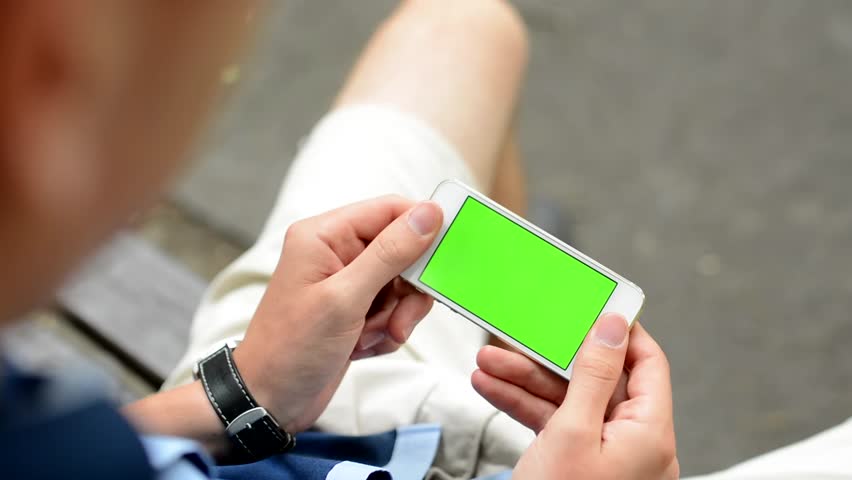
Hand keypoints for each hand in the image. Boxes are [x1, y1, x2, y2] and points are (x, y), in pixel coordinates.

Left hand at [234, 195, 442, 432]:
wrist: (269, 401)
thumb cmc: (292, 349)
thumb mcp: (345, 299)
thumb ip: (390, 253)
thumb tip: (429, 213)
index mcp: (325, 235)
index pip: (389, 210)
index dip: (422, 228)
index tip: (446, 254)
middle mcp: (335, 252)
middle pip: (402, 250)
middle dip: (407, 289)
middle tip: (400, 318)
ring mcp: (346, 282)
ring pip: (401, 285)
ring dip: (397, 316)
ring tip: (373, 338)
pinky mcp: (354, 310)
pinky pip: (393, 310)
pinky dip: (386, 331)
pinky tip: (362, 348)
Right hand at [472, 314, 678, 478]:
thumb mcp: (573, 432)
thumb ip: (593, 376)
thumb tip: (613, 327)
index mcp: (648, 433)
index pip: (646, 363)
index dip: (620, 331)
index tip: (592, 305)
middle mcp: (630, 442)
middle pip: (595, 380)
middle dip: (548, 358)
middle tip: (518, 338)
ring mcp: (602, 455)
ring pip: (567, 401)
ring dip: (525, 381)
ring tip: (489, 364)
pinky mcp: (576, 465)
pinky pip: (553, 425)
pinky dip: (523, 407)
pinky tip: (493, 389)